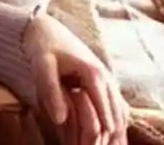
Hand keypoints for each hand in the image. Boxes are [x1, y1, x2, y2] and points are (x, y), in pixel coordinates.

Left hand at [24, 13, 128, 144]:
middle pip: (117, 113)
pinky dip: (118, 122)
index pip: (104, 109)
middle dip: (114, 135)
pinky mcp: (104, 82)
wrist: (48, 29)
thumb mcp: (42, 67)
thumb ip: (51, 91)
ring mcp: (107, 79)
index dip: (104, 130)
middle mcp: (106, 77)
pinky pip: (117, 106)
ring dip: (119, 131)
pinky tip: (115, 137)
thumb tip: (60, 119)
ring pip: (121, 110)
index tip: (100, 144)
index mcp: (93, 73)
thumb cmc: (43, 48)